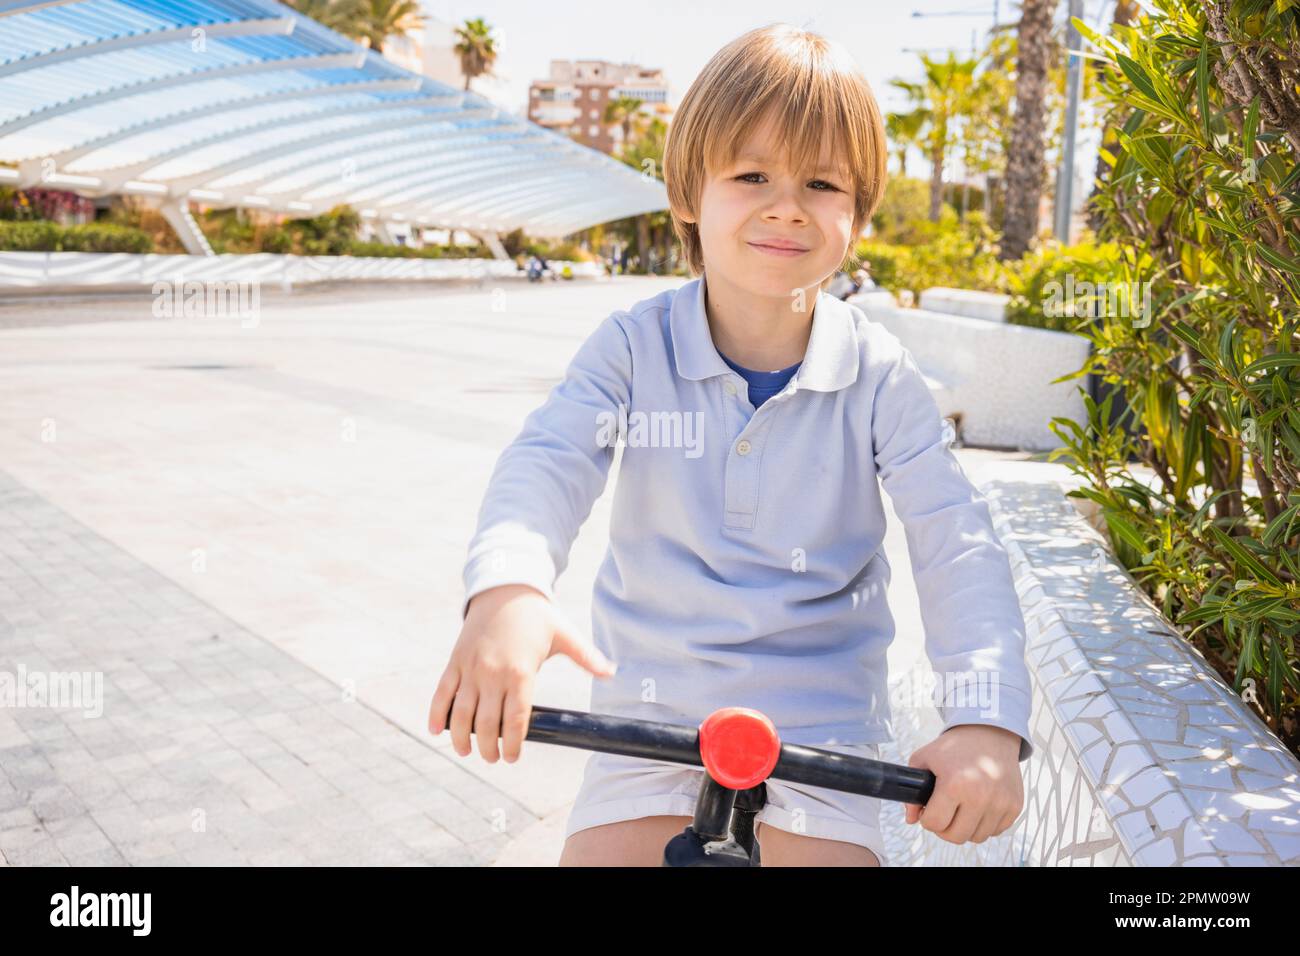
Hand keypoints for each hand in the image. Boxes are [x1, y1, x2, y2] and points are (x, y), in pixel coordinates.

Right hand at [427, 584, 616, 763]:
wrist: (504, 588)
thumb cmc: (537, 615)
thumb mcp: (564, 634)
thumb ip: (587, 657)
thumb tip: (612, 672)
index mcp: (521, 671)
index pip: (516, 719)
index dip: (513, 743)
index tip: (513, 757)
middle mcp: (492, 673)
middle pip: (486, 723)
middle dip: (489, 748)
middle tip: (494, 758)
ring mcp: (470, 668)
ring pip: (461, 713)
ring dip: (462, 737)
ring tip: (468, 751)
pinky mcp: (455, 661)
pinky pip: (442, 693)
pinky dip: (437, 714)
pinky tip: (437, 731)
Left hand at [903, 724, 1023, 845]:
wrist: (990, 733)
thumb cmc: (956, 746)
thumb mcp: (924, 759)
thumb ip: (912, 791)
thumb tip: (911, 819)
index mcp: (955, 784)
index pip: (934, 824)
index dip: (926, 819)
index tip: (929, 810)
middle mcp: (980, 796)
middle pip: (956, 836)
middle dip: (944, 828)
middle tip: (944, 813)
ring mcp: (1000, 803)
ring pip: (976, 837)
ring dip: (966, 827)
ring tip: (961, 809)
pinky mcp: (1015, 806)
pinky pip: (995, 831)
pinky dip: (984, 824)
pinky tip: (978, 807)